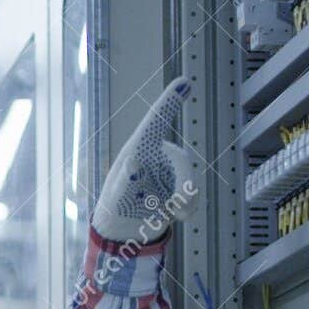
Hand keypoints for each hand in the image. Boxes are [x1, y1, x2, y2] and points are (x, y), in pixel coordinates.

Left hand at [93, 76, 201, 242]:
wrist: (125, 226)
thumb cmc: (116, 202)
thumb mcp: (115, 193)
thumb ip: (123, 179)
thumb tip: (132, 164)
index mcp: (141, 147)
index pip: (158, 120)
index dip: (171, 100)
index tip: (185, 81)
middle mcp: (160, 154)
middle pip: (180, 160)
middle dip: (184, 180)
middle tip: (180, 203)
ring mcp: (173, 171)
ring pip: (189, 180)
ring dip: (186, 198)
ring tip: (175, 212)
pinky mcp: (181, 188)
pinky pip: (193, 195)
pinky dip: (188, 208)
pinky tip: (178, 216)